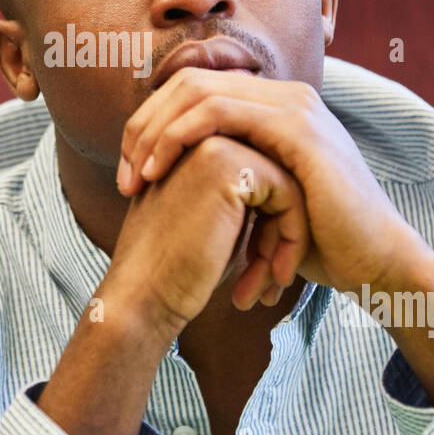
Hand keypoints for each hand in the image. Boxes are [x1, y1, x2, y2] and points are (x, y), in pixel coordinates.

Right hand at [104, 135, 311, 339]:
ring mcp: (214, 144)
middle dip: (280, 236)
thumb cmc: (175, 272)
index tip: (258, 272)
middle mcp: (203, 137)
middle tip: (269, 284)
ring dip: (287, 243)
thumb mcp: (212, 224)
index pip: (263, 179)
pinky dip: (292, 240)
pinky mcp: (228, 164)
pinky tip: (272, 278)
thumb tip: (288, 202)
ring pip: (288, 187)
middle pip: (277, 180)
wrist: (141, 297)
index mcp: (197, 148)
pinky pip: (289, 196)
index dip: (269, 229)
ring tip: (267, 289)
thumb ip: (242, 201)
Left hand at [117, 67, 422, 295]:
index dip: (151, 126)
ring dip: (154, 133)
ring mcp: (293, 105)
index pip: (194, 91)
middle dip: (144, 126)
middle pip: (189, 83)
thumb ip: (230, 176)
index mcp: (274, 107)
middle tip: (122, 176)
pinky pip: (218, 112)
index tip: (127, 174)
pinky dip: (177, 138)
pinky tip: (157, 171)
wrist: (374, 263)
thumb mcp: (262, 201)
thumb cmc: (319, 242)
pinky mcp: (297, 127)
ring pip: (197, 92)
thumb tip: (179, 181)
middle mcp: (284, 95)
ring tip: (134, 178)